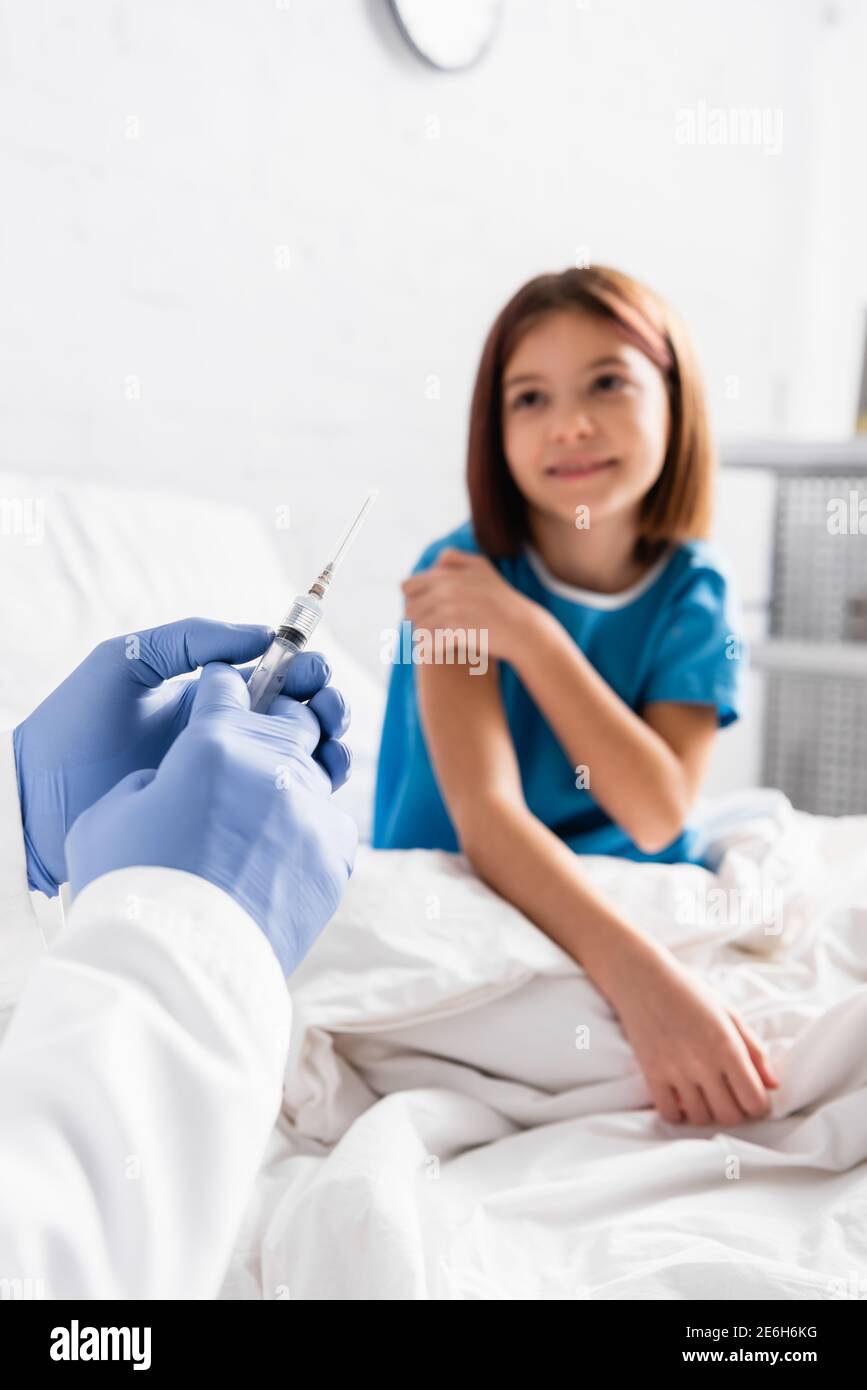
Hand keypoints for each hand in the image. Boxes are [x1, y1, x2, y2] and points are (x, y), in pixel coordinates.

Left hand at [12, 617, 349, 896]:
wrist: (37, 803)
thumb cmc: (73, 727)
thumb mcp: (128, 660)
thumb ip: (193, 638)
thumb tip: (263, 635)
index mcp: (211, 695)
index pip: (278, 676)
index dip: (306, 670)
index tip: (314, 674)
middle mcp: (228, 737)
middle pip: (302, 719)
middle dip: (328, 709)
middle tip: (327, 714)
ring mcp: (229, 782)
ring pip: (301, 763)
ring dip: (329, 750)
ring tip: (326, 750)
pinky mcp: (225, 822)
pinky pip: (280, 807)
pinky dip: (311, 795)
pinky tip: (310, 788)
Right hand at [64, 661, 357, 976]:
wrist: (177, 970)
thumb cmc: (130, 892)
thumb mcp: (109, 816)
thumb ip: (150, 780)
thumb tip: (176, 781)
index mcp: (212, 743)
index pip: (228, 688)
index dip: (221, 689)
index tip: (222, 698)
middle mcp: (271, 765)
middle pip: (291, 719)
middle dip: (275, 724)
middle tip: (255, 748)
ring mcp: (310, 810)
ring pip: (317, 771)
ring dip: (293, 782)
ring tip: (267, 809)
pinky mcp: (336, 856)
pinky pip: (333, 825)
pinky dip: (312, 832)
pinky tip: (285, 852)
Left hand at [400, 549, 533, 663]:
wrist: (521, 629)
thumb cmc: (501, 600)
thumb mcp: (482, 568)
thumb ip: (455, 559)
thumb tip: (432, 565)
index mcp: (448, 573)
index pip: (408, 586)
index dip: (414, 599)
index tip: (426, 608)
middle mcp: (447, 588)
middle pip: (409, 607)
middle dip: (417, 617)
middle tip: (432, 626)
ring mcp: (450, 609)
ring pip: (416, 626)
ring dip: (423, 634)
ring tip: (439, 637)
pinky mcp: (455, 631)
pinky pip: (427, 642)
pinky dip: (431, 647)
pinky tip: (443, 647)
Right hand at [610, 940, 780, 1125]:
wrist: (642, 978)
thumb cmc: (690, 993)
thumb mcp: (729, 1014)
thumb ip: (754, 1050)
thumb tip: (773, 1085)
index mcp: (727, 1046)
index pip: (754, 1101)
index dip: (759, 1105)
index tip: (753, 1096)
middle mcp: (702, 1063)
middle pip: (730, 1117)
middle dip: (736, 1111)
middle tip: (729, 1095)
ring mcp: (675, 1071)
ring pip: (701, 1119)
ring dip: (708, 1112)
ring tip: (706, 1094)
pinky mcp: (651, 1074)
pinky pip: (670, 1114)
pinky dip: (679, 1113)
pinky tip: (683, 1097)